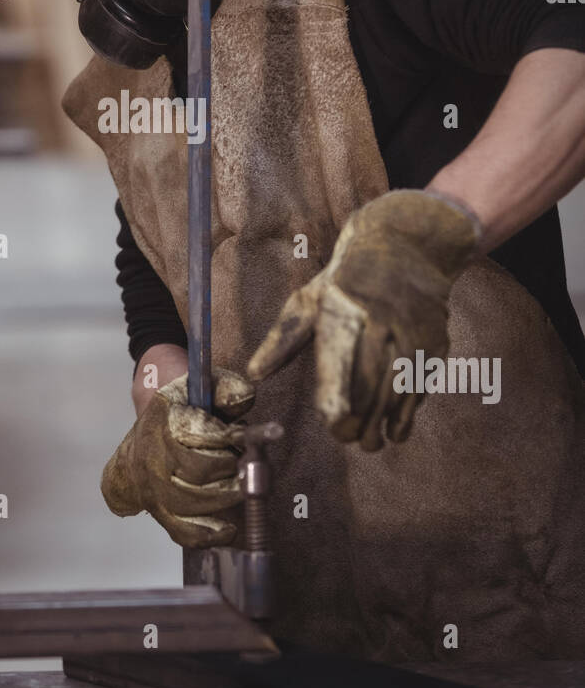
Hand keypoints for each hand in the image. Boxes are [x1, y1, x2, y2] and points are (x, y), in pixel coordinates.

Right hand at [100, 368, 254, 547]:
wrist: (147, 432)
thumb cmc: (185, 409)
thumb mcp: (203, 386)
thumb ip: (227, 389)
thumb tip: (245, 399)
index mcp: (163, 420)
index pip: (198, 434)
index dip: (227, 438)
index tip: (245, 438)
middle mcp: (152, 455)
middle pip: (197, 472)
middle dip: (230, 470)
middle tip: (246, 466)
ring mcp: (152, 487)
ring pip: (191, 504)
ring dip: (224, 498)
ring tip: (240, 487)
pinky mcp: (158, 512)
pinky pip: (183, 532)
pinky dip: (209, 534)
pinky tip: (229, 528)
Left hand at [246, 190, 480, 450]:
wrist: (410, 243)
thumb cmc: (348, 277)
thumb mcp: (311, 298)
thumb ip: (284, 338)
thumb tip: (254, 374)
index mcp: (345, 307)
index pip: (341, 362)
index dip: (339, 400)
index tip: (334, 428)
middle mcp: (382, 317)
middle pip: (374, 380)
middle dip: (365, 419)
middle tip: (352, 443)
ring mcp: (413, 327)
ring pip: (402, 384)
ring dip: (389, 420)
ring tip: (373, 443)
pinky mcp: (435, 336)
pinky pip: (423, 379)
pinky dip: (412, 408)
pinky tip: (398, 429)